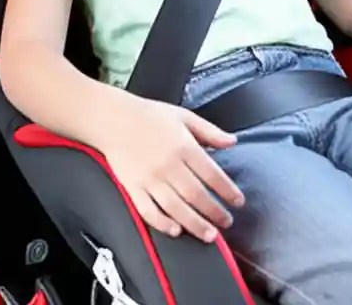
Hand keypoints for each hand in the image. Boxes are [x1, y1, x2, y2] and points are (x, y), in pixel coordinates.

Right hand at [97, 96, 245, 242]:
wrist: (113, 118)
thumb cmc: (149, 115)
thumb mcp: (184, 116)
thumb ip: (210, 131)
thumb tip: (233, 142)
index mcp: (184, 146)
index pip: (211, 174)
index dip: (227, 190)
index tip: (238, 202)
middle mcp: (168, 165)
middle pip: (196, 195)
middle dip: (214, 212)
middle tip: (227, 223)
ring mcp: (149, 178)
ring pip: (175, 207)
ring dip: (194, 223)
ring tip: (209, 235)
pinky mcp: (132, 187)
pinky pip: (148, 210)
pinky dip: (162, 223)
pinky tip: (175, 230)